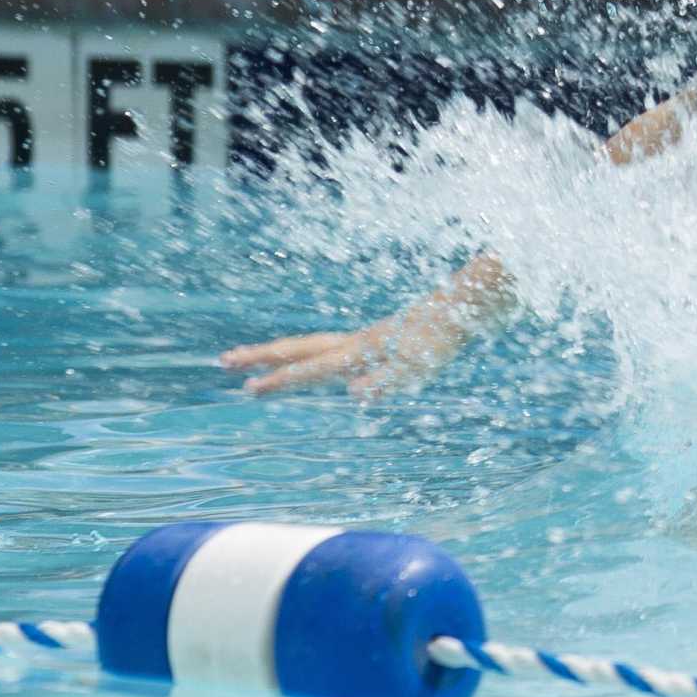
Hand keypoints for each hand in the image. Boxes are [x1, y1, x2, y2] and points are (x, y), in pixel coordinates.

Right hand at [221, 256, 513, 397]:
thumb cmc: (446, 338)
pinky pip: (340, 351)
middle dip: (262, 357)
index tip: (244, 388)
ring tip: (260, 364)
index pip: (310, 367)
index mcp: (361, 350)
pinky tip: (325, 370)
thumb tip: (354, 392)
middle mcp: (359, 343)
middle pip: (300, 348)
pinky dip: (318, 359)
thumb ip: (387, 379)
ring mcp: (371, 339)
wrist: (471, 304)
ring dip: (286, 355)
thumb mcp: (419, 365)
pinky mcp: (386, 340)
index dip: (279, 380)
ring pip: (317, 347)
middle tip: (225, 361)